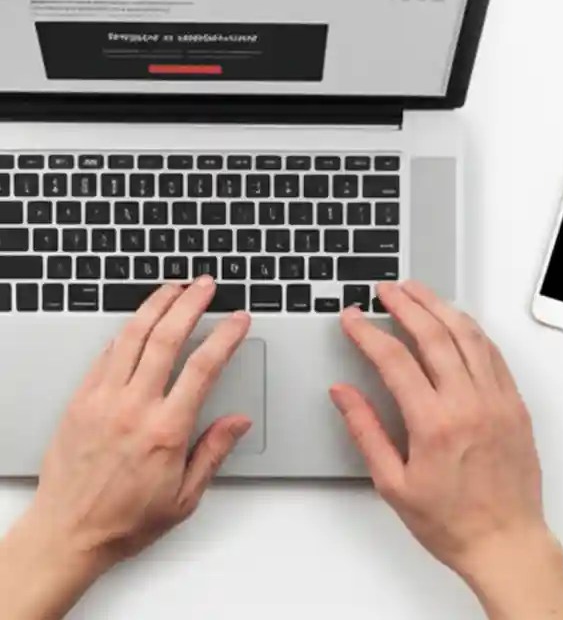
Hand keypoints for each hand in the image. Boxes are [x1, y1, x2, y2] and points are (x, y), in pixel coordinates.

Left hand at [0, 278, 252, 618]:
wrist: (67, 533)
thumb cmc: (124, 520)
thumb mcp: (186, 496)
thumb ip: (214, 452)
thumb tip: (237, 421)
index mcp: (166, 430)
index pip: (203, 367)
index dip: (225, 336)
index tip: (238, 319)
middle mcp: (133, 408)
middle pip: (166, 338)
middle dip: (190, 303)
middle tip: (205, 285)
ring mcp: (101, 401)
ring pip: (131, 337)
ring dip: (155, 306)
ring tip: (173, 288)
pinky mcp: (79, 403)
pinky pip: (103, 356)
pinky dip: (124, 334)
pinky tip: (137, 324)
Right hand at [334, 281, 562, 619]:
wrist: (506, 541)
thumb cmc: (452, 522)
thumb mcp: (393, 484)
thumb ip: (366, 431)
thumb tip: (343, 394)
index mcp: (434, 424)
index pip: (394, 359)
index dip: (368, 332)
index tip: (352, 318)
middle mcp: (469, 404)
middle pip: (434, 335)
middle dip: (406, 305)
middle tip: (386, 290)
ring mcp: (497, 401)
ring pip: (469, 336)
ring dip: (442, 308)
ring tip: (419, 293)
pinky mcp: (516, 405)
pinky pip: (494, 355)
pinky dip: (473, 332)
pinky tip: (458, 323)